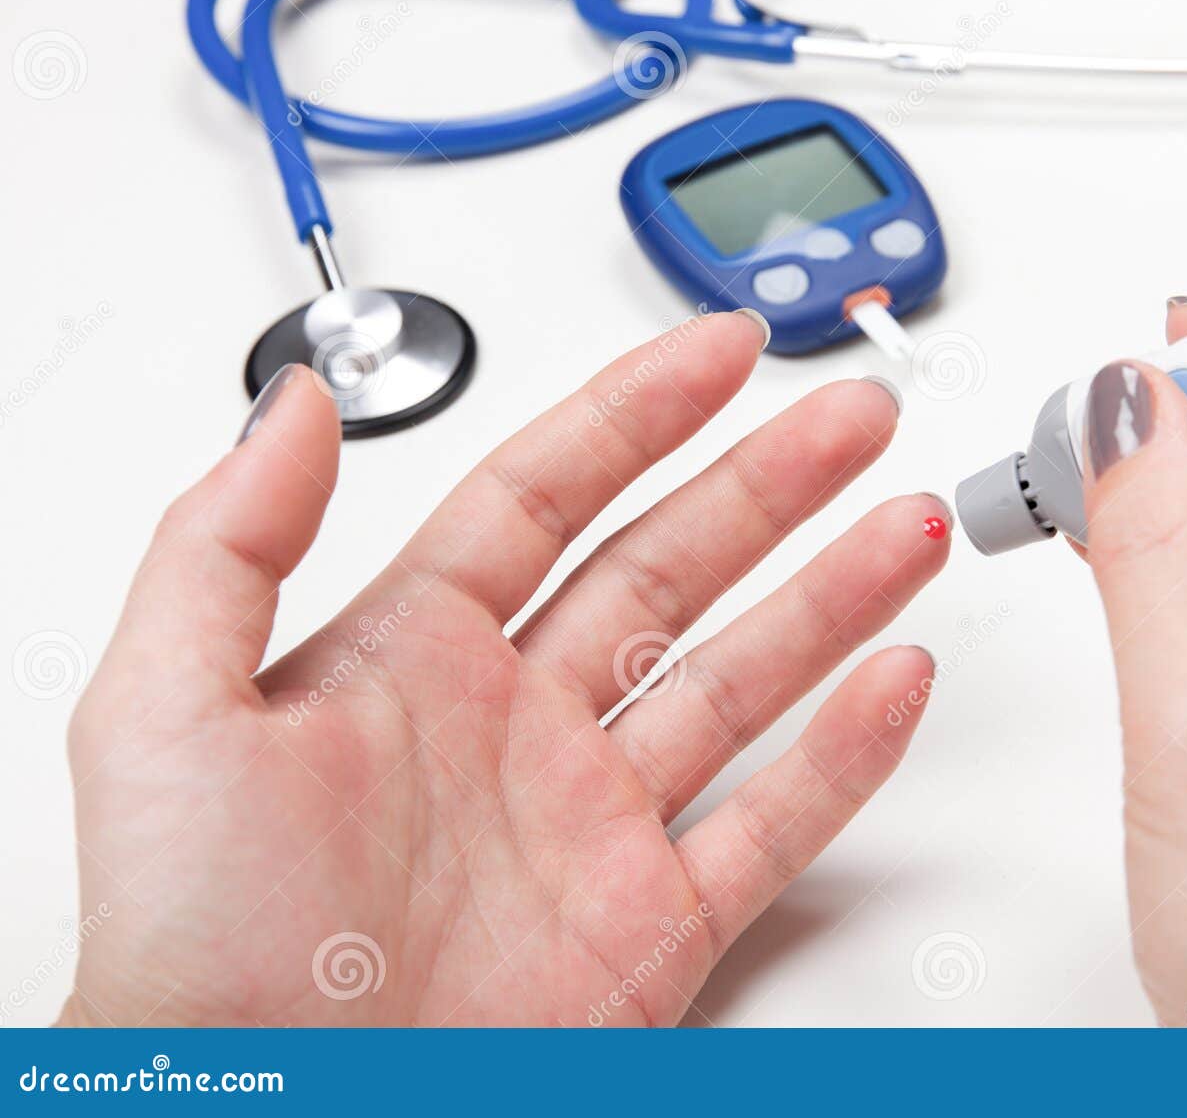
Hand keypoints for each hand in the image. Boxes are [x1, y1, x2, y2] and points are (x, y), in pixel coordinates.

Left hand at [61, 311, 947, 1026]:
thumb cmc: (195, 947)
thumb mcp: (165, 710)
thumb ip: (227, 542)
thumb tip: (288, 404)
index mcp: (414, 660)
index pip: (549, 494)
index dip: (640, 412)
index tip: (719, 352)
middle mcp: (517, 727)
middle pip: (672, 565)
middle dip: (771, 481)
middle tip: (850, 419)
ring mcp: (595, 822)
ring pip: (741, 676)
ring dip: (832, 594)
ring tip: (906, 524)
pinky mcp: (651, 923)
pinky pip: (774, 822)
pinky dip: (846, 755)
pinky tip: (894, 681)